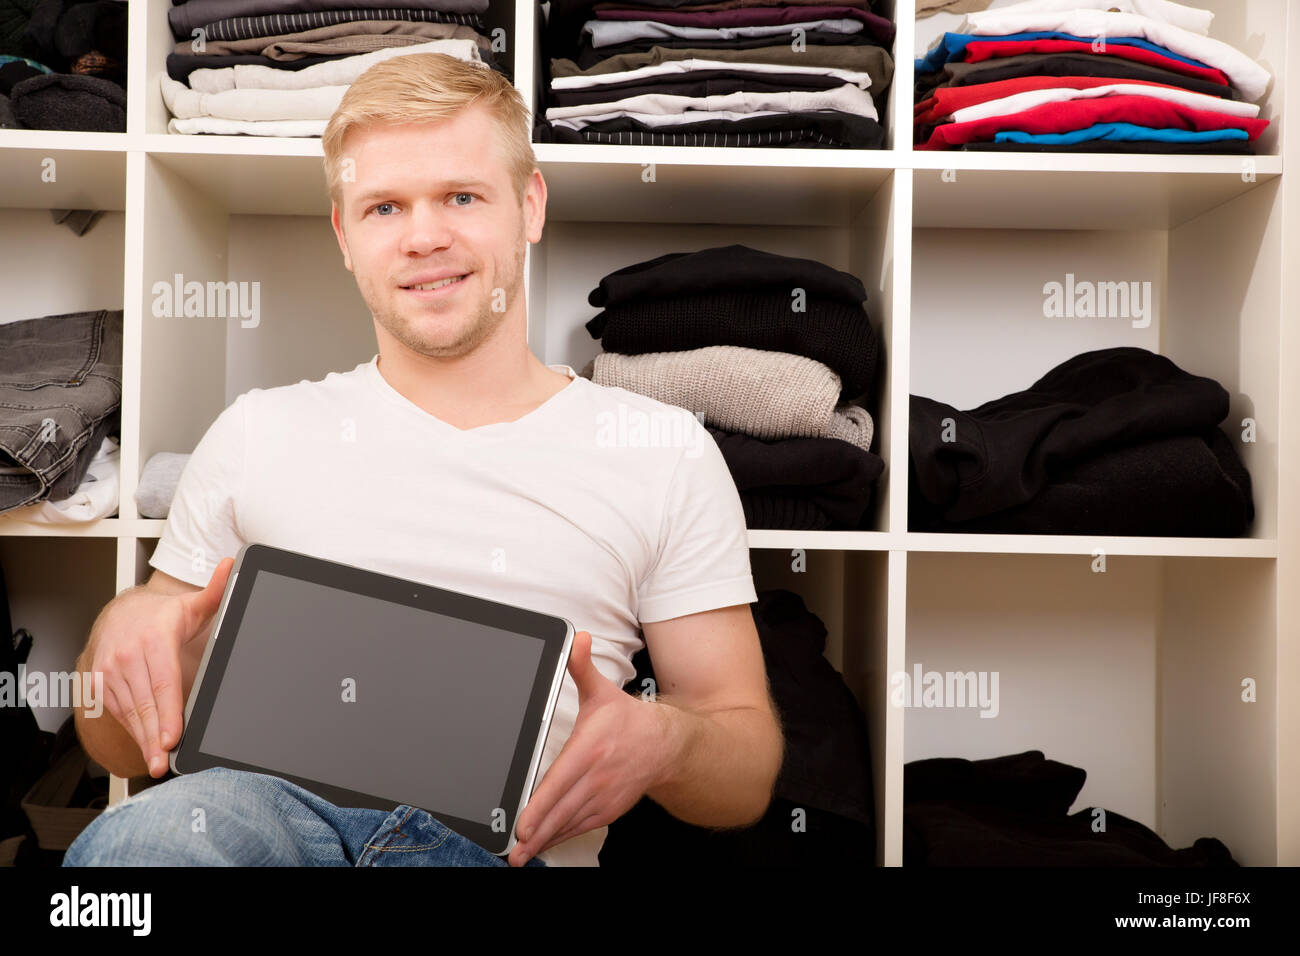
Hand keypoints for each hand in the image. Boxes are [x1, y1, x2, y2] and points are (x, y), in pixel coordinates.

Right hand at [93, 558, 232, 776]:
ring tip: (156, 762)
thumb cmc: (161, 617)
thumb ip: (216, 591)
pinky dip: (132, 731)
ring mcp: (110, 671)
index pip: (163, 682)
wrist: (119, 615)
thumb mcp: (191, 604)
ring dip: (142, 739)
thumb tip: (232, 567)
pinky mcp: (99, 684)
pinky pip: (118, 712)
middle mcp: (127, 655)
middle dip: (153, 736)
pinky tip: (145, 746)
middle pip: (145, 703)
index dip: (167, 713)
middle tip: (163, 763)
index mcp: (154, 638)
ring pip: (129, 712)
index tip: (172, 737)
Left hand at [508, 629, 675, 865]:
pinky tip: (546, 844)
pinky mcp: (609, 810)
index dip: (541, 806)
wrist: (665, 746)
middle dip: (537, 834)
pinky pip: (581, 827)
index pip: (560, 782)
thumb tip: (577, 639)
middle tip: (515, 853)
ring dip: (546, 841)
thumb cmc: (627, 722)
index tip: (523, 824)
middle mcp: (596, 777)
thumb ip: (581, 668)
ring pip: (570, 824)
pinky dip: (562, 837)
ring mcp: (604, 797)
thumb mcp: (603, 692)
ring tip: (522, 856)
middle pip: (561, 810)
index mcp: (590, 749)